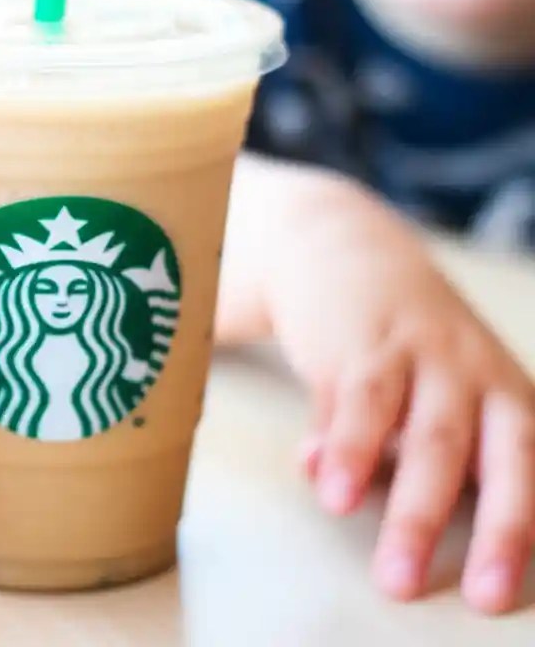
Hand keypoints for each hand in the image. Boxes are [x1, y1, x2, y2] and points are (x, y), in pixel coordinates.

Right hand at [242, 170, 534, 613]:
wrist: (337, 243)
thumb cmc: (383, 338)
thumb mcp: (410, 392)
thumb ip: (376, 448)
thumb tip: (331, 490)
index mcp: (502, 394)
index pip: (530, 468)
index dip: (522, 530)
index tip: (501, 590)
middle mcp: (474, 375)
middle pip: (492, 459)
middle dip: (489, 532)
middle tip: (478, 595)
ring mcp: (421, 354)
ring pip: (428, 439)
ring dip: (410, 510)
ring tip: (391, 573)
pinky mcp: (362, 338)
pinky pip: (358, 400)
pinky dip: (345, 449)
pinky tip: (325, 485)